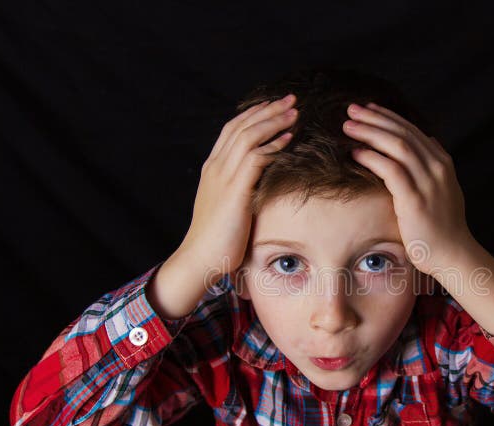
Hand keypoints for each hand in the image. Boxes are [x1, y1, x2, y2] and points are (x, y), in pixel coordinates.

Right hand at [179, 94, 298, 283]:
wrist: (199, 258)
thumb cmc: (217, 238)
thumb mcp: (228, 206)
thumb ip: (241, 188)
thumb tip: (261, 183)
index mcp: (213, 168)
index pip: (232, 129)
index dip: (254, 114)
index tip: (274, 105)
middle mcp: (216, 167)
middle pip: (242, 126)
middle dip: (267, 110)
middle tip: (290, 99)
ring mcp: (223, 177)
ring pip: (249, 136)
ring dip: (273, 121)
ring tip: (294, 112)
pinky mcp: (234, 191)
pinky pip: (255, 159)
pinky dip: (272, 146)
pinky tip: (288, 139)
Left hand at [342, 102, 476, 276]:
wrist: (453, 254)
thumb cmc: (442, 226)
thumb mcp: (443, 189)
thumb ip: (434, 166)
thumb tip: (429, 140)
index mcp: (442, 162)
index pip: (412, 130)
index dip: (388, 116)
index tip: (368, 108)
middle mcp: (437, 168)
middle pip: (403, 133)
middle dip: (375, 118)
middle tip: (351, 108)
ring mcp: (428, 183)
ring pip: (397, 146)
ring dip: (370, 133)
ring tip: (348, 126)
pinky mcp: (415, 200)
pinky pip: (391, 171)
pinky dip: (372, 158)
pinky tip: (356, 152)